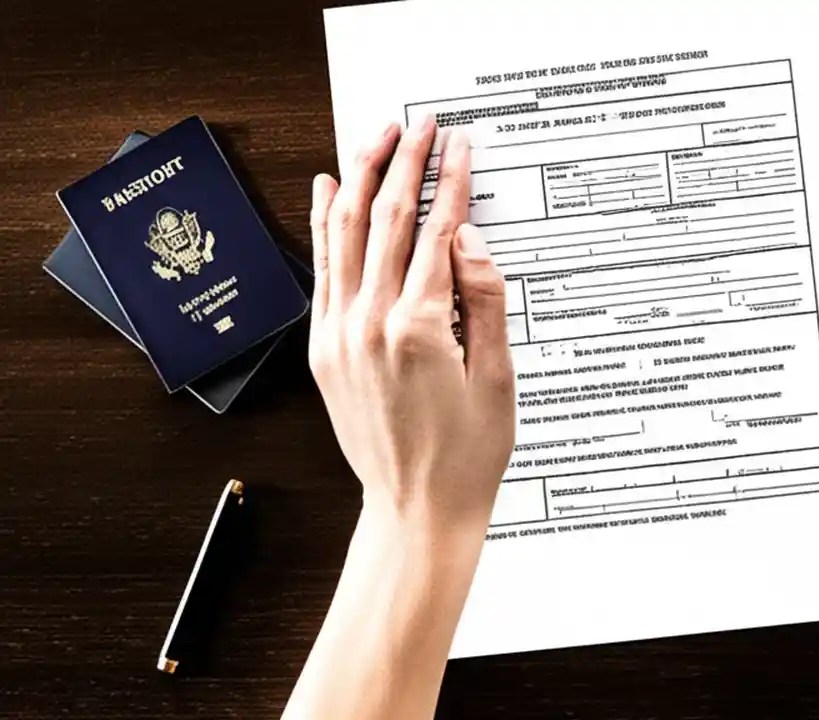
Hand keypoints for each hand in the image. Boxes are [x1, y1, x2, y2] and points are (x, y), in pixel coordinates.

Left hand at [308, 118, 514, 534]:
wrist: (416, 510)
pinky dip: (322, 225)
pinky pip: (320, 270)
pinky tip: (326, 190)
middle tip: (419, 123)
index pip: (437, 233)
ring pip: (343, 234)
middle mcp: (369, 325)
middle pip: (385, 220)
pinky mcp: (322, 349)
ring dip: (359, 177)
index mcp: (419, 329)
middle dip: (404, 163)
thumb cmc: (466, 455)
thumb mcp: (497, 378)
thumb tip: (469, 239)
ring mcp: (338, 335)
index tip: (459, 146)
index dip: (451, 182)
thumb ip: (485, 301)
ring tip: (375, 137)